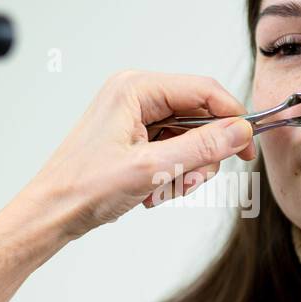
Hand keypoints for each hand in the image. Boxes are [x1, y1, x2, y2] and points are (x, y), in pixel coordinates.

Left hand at [21, 70, 256, 240]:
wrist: (52, 213)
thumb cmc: (84, 187)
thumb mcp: (152, 169)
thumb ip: (202, 147)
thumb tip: (240, 132)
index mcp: (136, 88)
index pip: (204, 90)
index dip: (232, 118)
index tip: (248, 148)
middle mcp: (136, 96)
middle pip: (199, 116)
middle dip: (201, 154)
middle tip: (189, 181)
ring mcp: (135, 117)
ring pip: (189, 138)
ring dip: (185, 169)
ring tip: (162, 192)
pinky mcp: (134, 138)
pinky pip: (173, 151)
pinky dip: (172, 175)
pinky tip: (152, 193)